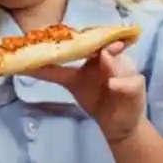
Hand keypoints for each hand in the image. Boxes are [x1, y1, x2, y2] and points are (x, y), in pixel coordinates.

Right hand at [30, 42, 145, 142]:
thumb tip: (108, 71)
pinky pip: (56, 73)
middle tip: (45, 36)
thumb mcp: (135, 93)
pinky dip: (41, 70)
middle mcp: (97, 57)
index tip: (80, 42)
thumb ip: (126, 82)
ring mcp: (82, 68)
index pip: (104, 42)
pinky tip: (26, 68)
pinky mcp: (72, 81)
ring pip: (65, 55)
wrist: (121, 125)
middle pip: (79, 43)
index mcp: (115, 57)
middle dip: (63, 38)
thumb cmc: (132, 105)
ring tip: (30, 48)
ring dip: (48, 50)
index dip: (94, 39)